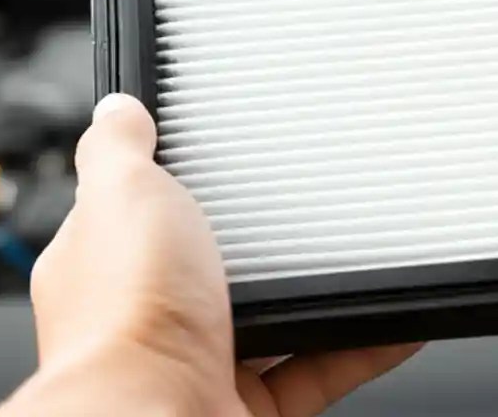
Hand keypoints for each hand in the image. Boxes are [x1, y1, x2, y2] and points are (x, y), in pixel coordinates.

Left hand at [0, 94, 419, 416]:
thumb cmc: (127, 320)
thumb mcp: (120, 192)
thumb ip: (116, 148)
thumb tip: (117, 109)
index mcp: (102, 262)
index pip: (141, 210)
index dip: (183, 182)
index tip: (230, 159)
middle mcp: (146, 317)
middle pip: (213, 265)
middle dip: (260, 241)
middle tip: (307, 207)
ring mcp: (197, 364)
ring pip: (271, 318)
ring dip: (317, 291)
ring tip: (361, 253)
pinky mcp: (248, 406)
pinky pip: (318, 367)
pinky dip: (361, 342)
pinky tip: (394, 315)